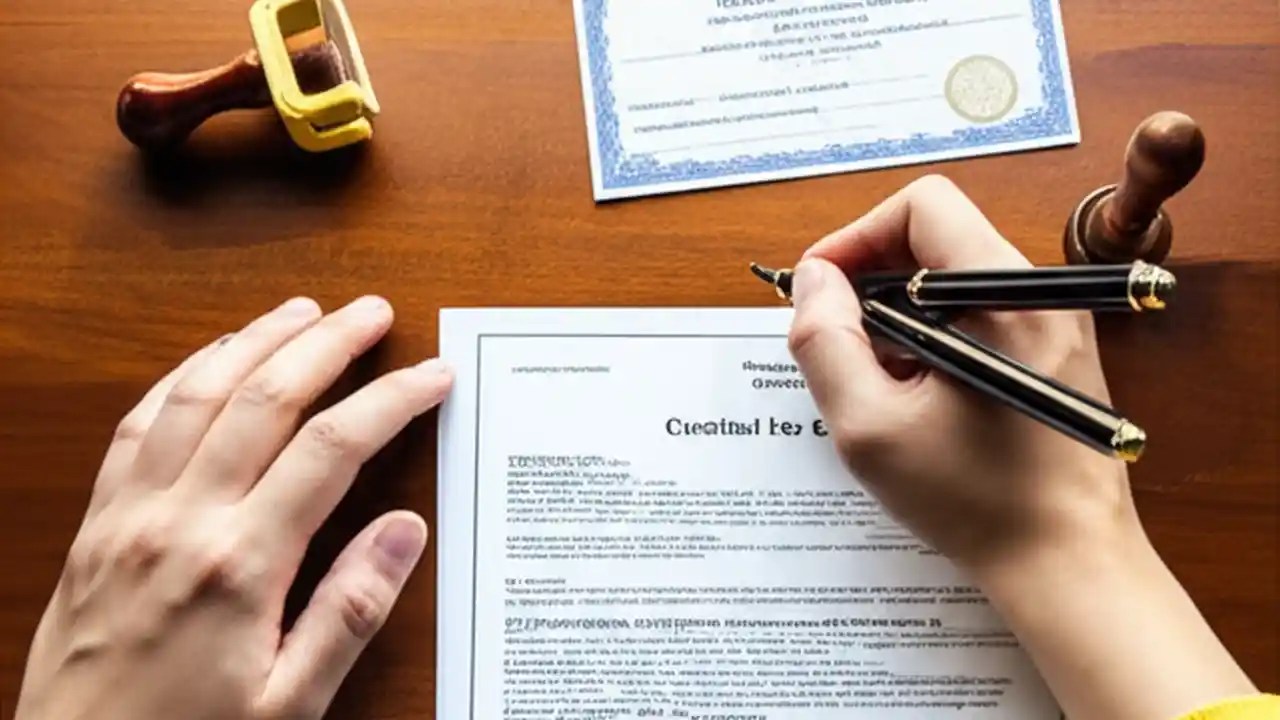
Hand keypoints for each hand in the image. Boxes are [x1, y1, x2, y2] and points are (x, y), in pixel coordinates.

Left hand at [15, 296, 453, 719]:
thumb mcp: (291, 704)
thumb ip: (351, 612)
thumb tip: (406, 531)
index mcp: (240, 565)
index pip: (332, 448)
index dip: (391, 399)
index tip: (432, 375)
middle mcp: (181, 521)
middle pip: (265, 397)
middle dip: (328, 344)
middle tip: (373, 312)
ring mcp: (131, 515)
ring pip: (197, 394)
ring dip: (254, 341)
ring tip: (301, 311)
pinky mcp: (98, 525)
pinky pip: (137, 425)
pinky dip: (180, 378)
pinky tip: (209, 361)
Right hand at [788, 176, 1253, 719]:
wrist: (1069, 567)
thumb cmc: (975, 501)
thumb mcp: (870, 427)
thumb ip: (825, 341)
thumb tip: (811, 280)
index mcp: (1005, 295)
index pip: (922, 206)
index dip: (857, 238)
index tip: (819, 292)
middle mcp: (1039, 294)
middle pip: (935, 239)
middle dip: (871, 283)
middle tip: (837, 346)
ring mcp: (1054, 323)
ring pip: (951, 282)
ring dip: (897, 320)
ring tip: (878, 387)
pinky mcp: (1052, 354)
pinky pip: (975, 317)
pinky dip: (930, 343)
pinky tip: (915, 404)